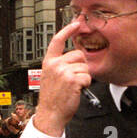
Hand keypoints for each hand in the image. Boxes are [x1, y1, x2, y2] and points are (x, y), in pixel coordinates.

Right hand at [31, 21, 91, 136]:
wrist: (50, 114)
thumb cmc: (52, 98)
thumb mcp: (51, 77)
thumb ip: (60, 65)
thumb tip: (76, 57)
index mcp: (48, 62)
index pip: (58, 40)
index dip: (68, 30)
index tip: (76, 23)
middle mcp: (55, 64)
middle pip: (78, 54)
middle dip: (81, 66)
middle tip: (74, 79)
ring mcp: (63, 71)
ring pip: (84, 66)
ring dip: (83, 77)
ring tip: (74, 86)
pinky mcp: (72, 79)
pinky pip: (87, 76)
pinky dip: (85, 84)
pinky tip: (77, 90)